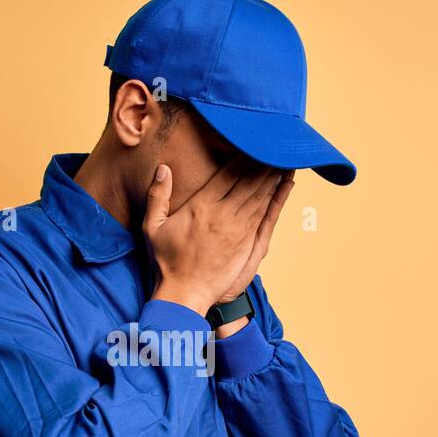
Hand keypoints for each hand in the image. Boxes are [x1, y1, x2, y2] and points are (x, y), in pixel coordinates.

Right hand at [143, 157, 281, 316]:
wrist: (184, 294)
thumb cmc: (166, 262)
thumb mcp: (151, 227)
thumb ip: (158, 197)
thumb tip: (163, 169)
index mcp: (200, 207)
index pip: (227, 174)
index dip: (243, 157)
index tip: (252, 142)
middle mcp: (223, 215)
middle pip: (249, 181)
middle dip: (263, 161)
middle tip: (276, 144)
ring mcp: (238, 230)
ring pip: (261, 195)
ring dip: (273, 175)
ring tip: (284, 157)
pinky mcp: (247, 244)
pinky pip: (266, 215)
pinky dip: (277, 198)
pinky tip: (286, 185)